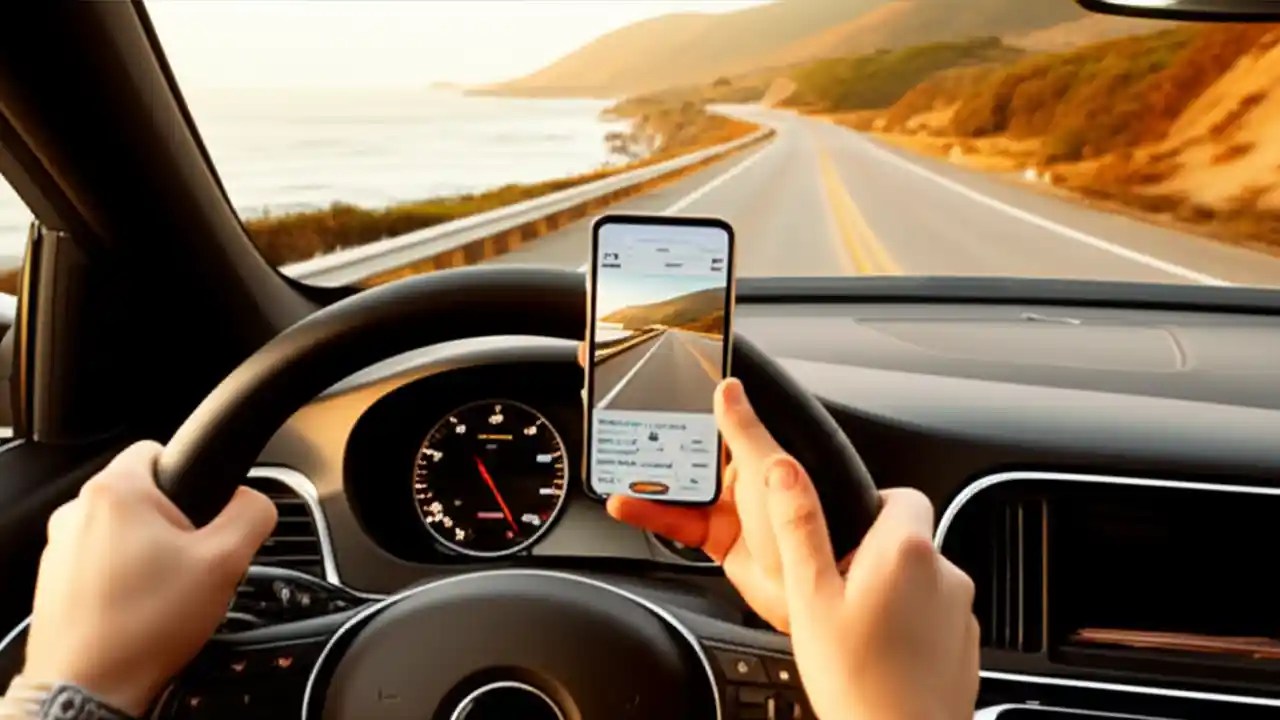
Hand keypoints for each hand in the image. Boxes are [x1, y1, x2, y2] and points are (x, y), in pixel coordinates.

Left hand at [22, 441, 276, 715]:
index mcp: (115, 492)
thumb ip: (251, 515)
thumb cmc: (144, 626)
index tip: (207, 515)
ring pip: (124, 532)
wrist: (87, 690)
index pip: (161, 447)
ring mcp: (58, 548)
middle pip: (146, 496)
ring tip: (167, 593)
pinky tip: (140, 610)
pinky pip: (101, 564)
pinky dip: (123, 580)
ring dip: (149, 553)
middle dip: (175, 525)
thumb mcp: (224, 562)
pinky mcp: (53, 581)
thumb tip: (256, 501)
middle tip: (194, 563)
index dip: (196, 478)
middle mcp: (76, 512)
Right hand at [606, 377, 842, 631]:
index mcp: (778, 453)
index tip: (669, 384)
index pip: (738, 416)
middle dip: (668, 440)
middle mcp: (761, 477)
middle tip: (631, 421)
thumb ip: (743, 432)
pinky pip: (683, 520)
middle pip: (705, 450)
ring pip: (688, 485)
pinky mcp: (723, 539)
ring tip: (621, 461)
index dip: (705, 400)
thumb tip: (728, 388)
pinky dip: (654, 513)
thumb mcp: (771, 471)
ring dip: (655, 478)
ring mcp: (741, 509)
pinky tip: (628, 503)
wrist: (813, 607)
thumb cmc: (818, 537)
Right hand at [768, 477, 978, 719]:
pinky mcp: (967, 646)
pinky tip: (880, 656)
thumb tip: (784, 470)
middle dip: (874, 557)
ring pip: (921, 582)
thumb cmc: (856, 682)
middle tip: (837, 593)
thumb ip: (800, 526)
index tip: (842, 537)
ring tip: (856, 631)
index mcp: (905, 549)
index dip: (869, 507)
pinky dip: (911, 628)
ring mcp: (962, 612)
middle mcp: (945, 572)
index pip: (900, 494)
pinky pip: (935, 619)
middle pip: (908, 540)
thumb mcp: (810, 597)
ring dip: (893, 594)